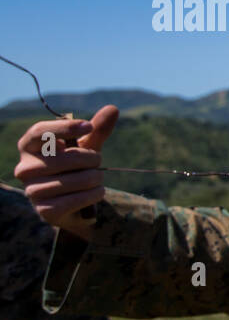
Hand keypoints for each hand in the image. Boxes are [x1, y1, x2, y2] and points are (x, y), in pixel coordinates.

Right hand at [13, 105, 119, 238]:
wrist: (73, 206)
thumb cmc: (75, 169)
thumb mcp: (86, 148)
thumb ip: (97, 130)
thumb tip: (112, 109)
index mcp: (29, 147)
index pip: (40, 132)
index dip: (65, 128)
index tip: (89, 126)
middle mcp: (25, 168)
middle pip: (68, 158)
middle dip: (93, 160)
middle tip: (97, 162)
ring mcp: (32, 190)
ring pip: (78, 180)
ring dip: (97, 179)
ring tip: (96, 179)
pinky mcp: (45, 210)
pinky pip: (79, 198)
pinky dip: (96, 194)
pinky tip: (96, 192)